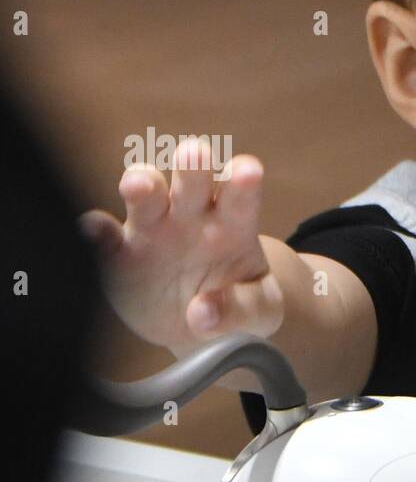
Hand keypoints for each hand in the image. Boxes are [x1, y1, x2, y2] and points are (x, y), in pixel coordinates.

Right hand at [77, 138, 283, 351]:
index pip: (241, 195)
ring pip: (146, 195)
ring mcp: (153, 229)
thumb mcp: (257, 314)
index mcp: (234, 222)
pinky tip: (91, 230)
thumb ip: (240, 310)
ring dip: (141, 184)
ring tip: (138, 185)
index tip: (248, 171)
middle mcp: (192, 215)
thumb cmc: (238, 306)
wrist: (200, 329)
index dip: (244, 181)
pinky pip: (104, 237)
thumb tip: (203, 313)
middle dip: (192, 165)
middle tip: (193, 152)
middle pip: (193, 180)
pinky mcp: (119, 253)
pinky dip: (95, 230)